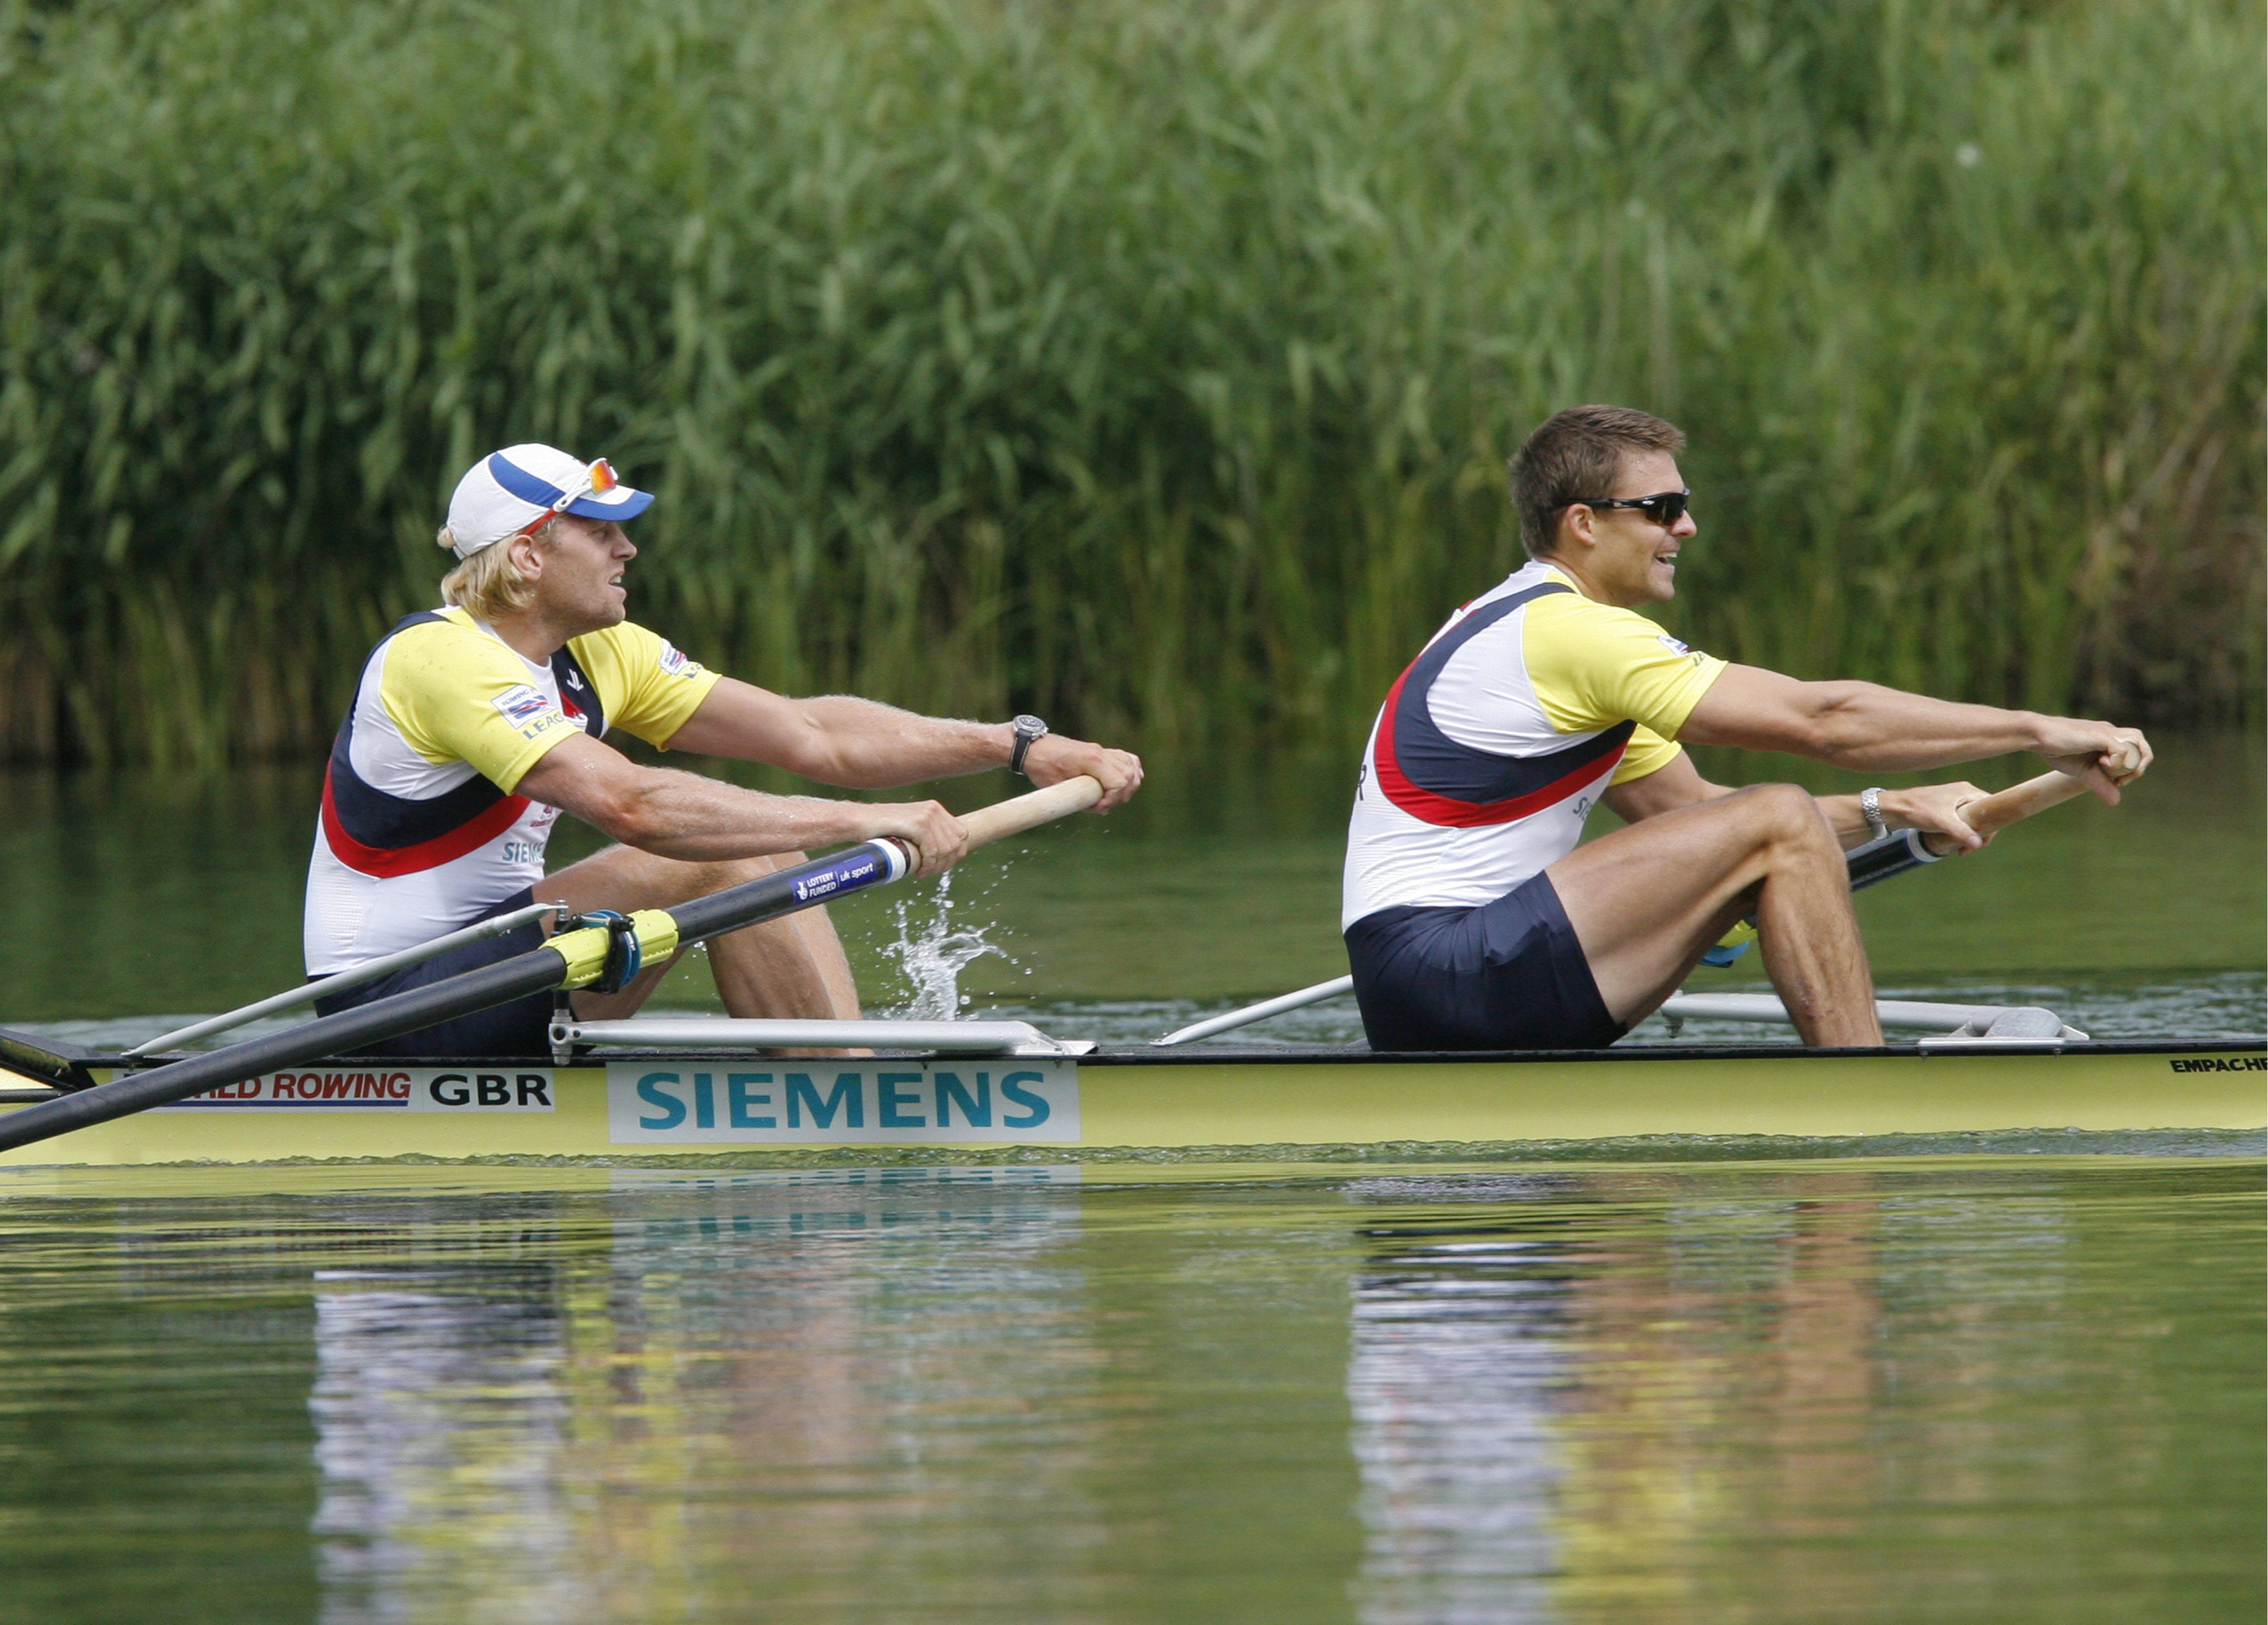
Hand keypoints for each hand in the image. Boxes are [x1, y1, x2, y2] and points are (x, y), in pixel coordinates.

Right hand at [862, 800, 968, 877]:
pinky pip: (933, 851)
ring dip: (936, 866)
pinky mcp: (918, 823)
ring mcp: (927, 815)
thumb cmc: (881, 829)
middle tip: (930, 872)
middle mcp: (934, 809)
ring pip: (946, 849)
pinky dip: (928, 865)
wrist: (859, 821)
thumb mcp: (909, 828)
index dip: (955, 854)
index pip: (961, 834)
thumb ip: (927, 835)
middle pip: (956, 843)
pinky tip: (919, 870)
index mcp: (935, 809)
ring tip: (923, 872)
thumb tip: (945, 856)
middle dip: (946, 863)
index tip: (940, 865)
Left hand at [1022, 734, 1144, 810]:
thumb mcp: (1058, 787)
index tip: (1099, 807)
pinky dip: (1130, 770)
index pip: (1120, 781)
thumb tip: (1099, 809)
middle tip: (1104, 804)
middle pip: (1130, 775)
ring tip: (1114, 797)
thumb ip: (1080, 798)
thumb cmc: (1042, 766)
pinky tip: (1126, 781)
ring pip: (1131, 765)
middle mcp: (1100, 753)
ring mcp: (1101, 750)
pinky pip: (1125, 758)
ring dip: (1129, 784)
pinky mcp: (1099, 752)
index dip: (1113, 799)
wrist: (1032, 748)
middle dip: (1122, 795)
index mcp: (1092, 760)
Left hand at [1883, 781, 1991, 852]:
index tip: (1982, 841)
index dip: (1991, 825)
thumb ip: (1961, 832)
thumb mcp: (1942, 822)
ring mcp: (1953, 800)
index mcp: (1966, 791)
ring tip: (1961, 849)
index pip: (1990, 806)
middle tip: (1970, 849)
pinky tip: (1954, 843)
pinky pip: (1960, 821)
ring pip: (1971, 819)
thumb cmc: (1917, 810)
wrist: (1893, 809)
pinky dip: (1960, 832)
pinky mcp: (1945, 808)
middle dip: (1979, 833)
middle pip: (1982, 814)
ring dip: (1969, 835)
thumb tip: (1977, 843)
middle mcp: (1962, 793)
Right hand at [2034, 717, 2151, 803]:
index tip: (2118, 782)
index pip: (2135, 751)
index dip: (2133, 769)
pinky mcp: (2101, 736)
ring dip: (2133, 762)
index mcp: (2109, 739)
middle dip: (2139, 766)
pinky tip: (2101, 764)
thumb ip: (2101, 783)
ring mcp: (2107, 733)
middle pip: (2142, 745)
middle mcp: (2112, 733)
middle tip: (2121, 780)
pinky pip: (2122, 750)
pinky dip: (2116, 762)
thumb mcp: (2084, 771)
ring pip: (2138, 742)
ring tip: (2117, 773)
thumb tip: (2116, 802)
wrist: (2038, 736)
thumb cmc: (2057, 750)